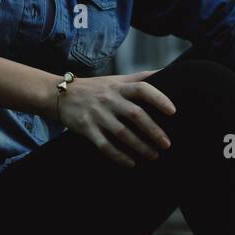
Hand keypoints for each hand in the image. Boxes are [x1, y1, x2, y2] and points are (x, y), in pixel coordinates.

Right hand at [58, 70, 174, 167]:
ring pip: (122, 133)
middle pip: (135, 115)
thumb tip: (166, 71)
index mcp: (119, 86)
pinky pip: (105, 145)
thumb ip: (139, 77)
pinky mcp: (87, 129)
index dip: (159, 98)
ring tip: (154, 155)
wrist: (61, 95)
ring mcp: (97, 114)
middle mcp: (109, 99)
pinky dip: (119, 156)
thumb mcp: (116, 79)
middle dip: (153, 131)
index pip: (142, 88)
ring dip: (140, 146)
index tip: (173, 111)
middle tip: (167, 144)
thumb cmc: (96, 88)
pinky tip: (131, 163)